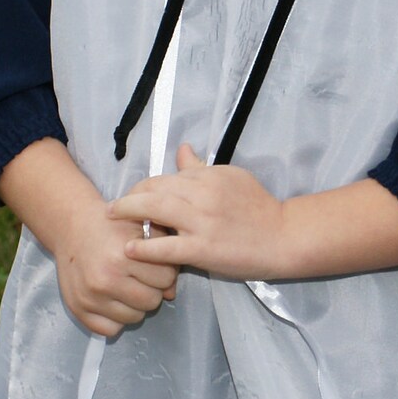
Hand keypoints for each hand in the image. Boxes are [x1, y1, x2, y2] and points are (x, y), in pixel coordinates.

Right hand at [52, 186, 178, 336]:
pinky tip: (112, 300)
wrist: (72, 226)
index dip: (164, 271)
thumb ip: (163, 256)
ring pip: (134, 318)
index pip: (165, 279)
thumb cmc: (110, 225)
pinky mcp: (78, 309)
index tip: (152, 264)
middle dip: (151, 289)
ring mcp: (90, 298)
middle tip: (138, 276)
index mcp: (121, 257)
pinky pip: (110, 330)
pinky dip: (115, 319)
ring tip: (125, 286)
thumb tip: (170, 294)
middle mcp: (104, 281)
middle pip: (151, 302)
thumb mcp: (142, 227)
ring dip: (134, 305)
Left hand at [111, 143, 290, 281]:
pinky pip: (167, 247)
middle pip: (154, 188)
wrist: (284, 237)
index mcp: (208, 175)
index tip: (134, 196)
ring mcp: (202, 222)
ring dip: (128, 212)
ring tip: (112, 218)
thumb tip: (182, 149)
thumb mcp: (232, 178)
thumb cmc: (259, 208)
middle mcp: (202, 194)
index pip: (166, 176)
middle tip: (115, 207)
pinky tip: (130, 249)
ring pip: (155, 210)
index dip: (145, 187)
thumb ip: (202, 167)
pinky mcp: (204, 249)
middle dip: (130, 196)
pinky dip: (145, 248)